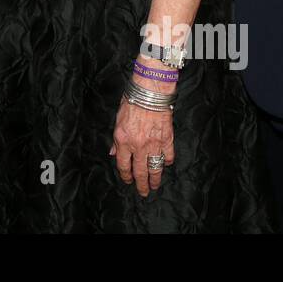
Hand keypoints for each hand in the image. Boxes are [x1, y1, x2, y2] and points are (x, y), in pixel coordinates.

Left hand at [111, 69, 175, 196]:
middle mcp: (138, 145)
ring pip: (155, 168)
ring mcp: (154, 144)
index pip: (123, 165)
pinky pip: (168, 156)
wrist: (151, 90)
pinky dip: (167, 161)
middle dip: (141, 184)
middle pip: (139, 171)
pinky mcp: (167, 139)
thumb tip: (115, 154)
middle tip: (143, 192)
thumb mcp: (118, 119)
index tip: (127, 180)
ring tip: (155, 186)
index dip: (125, 175)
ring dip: (155, 179)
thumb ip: (117, 140)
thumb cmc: (133, 101)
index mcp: (123, 140)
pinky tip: (165, 164)